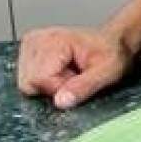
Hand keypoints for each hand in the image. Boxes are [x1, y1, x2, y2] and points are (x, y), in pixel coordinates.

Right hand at [16, 27, 134, 108]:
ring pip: (26, 83)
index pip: (40, 80)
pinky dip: (45, 81)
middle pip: (29, 83)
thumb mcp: (106, 73)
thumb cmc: (112, 54)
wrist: (113, 43)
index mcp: (53, 40)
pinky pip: (28, 79)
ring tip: (70, 72)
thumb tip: (60, 102)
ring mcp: (30, 44)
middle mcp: (37, 39)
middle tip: (75, 76)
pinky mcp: (28, 51)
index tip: (78, 78)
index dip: (60, 87)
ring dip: (49, 85)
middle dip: (53, 87)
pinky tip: (61, 71)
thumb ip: (83, 87)